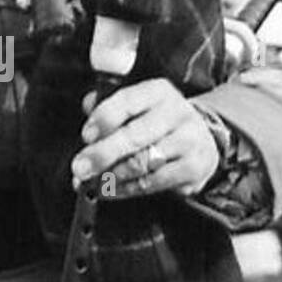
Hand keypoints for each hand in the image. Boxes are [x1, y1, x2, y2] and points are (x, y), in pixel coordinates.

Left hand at [71, 78, 220, 199]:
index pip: (128, 101)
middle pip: (135, 135)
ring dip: (112, 175)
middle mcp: (177, 113)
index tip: (86, 136)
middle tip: (80, 167)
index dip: (104, 119)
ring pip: (143, 162)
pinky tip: (112, 189)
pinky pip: (153, 182)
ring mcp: (188, 141)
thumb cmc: (157, 123)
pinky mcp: (193, 168)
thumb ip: (109, 105)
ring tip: (93, 181)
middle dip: (102, 154)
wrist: (201, 141)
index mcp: (158, 92)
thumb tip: (88, 106)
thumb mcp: (138, 105)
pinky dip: (127, 188)